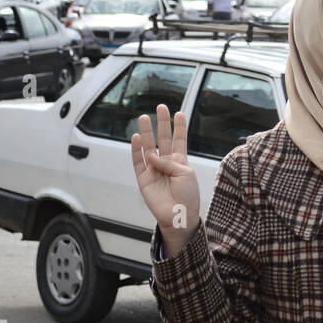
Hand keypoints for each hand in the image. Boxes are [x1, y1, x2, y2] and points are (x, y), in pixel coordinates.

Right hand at [130, 104, 200, 257]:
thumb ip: (170, 162)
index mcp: (181, 162)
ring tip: (144, 117)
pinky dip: (136, 150)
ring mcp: (154, 170)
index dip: (179, 127)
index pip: (180, 140)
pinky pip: (138, 162)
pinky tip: (135, 138)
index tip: (180, 113)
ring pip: (148, 147)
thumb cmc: (187, 196)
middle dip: (162, 123)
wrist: (179, 215)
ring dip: (146, 132)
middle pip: (163, 139)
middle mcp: (167, 163)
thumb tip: (153, 155)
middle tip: (161, 107)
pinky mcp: (143, 179)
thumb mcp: (185, 174)